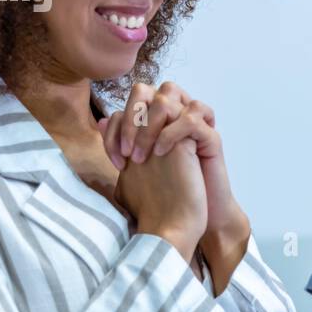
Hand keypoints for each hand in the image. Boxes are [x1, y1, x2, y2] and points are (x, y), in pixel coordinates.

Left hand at [99, 81, 248, 252]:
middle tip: (128, 151)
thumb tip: (100, 122)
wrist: (188, 222)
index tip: (117, 162)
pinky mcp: (211, 138)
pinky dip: (170, 133)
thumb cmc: (162, 198)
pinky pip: (191, 119)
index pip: (130, 104)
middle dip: (131, 116)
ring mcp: (194, 125)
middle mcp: (175, 118)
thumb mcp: (135, 170)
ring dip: (149, 125)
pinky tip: (161, 154)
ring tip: (143, 156)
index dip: (117, 128)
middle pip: (150, 89)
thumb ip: (120, 144)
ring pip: (169, 96)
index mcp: (158, 122)